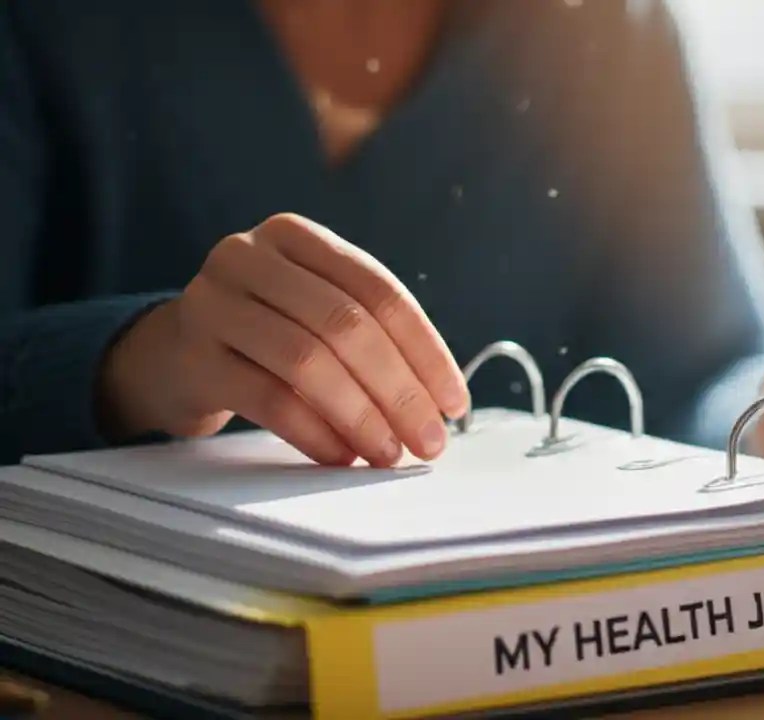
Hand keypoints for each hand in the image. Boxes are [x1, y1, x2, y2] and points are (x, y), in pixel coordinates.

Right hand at [100, 213, 468, 466]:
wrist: (169, 355)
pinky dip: (315, 432)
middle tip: (428, 441)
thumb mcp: (314, 310)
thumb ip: (371, 336)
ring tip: (389, 454)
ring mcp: (212, 302)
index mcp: (295, 236)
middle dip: (399, 390)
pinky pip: (268, 399)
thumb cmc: (264, 334)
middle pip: (346, 325)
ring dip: (360, 416)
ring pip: (307, 361)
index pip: (379, 292)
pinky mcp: (192, 357)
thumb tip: (438, 403)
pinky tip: (343, 456)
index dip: (426, 351)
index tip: (454, 403)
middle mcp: (248, 256)